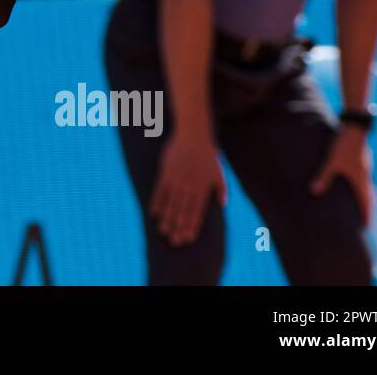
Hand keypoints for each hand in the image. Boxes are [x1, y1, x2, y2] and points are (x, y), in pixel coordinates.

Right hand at [150, 132, 227, 246]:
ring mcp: (177, 180)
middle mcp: (189, 187)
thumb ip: (221, 190)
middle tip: (174, 241)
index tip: (188, 239)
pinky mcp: (166, 172)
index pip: (197, 213)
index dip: (192, 227)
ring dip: (167, 218)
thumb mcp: (219, 173)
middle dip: (178, 227)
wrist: (193, 134)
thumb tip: (223, 206)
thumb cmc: (208, 155)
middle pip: (183, 211)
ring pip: (171, 203)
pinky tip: (153, 213)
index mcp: (203, 189)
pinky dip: (157, 202)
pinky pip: (160, 190)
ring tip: (163, 231)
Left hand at [309, 125, 371, 225]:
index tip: (365, 228)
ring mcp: (365, 167)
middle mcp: (365, 175)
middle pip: (369, 197)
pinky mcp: (361, 160)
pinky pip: (363, 178)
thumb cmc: (343, 145)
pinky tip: (353, 183)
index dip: (366, 216)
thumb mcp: (331, 161)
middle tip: (364, 220)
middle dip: (366, 210)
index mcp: (360, 179)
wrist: (355, 127)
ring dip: (364, 197)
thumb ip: (323, 177)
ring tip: (360, 205)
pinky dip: (360, 186)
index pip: (366, 203)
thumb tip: (313, 192)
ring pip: (366, 187)